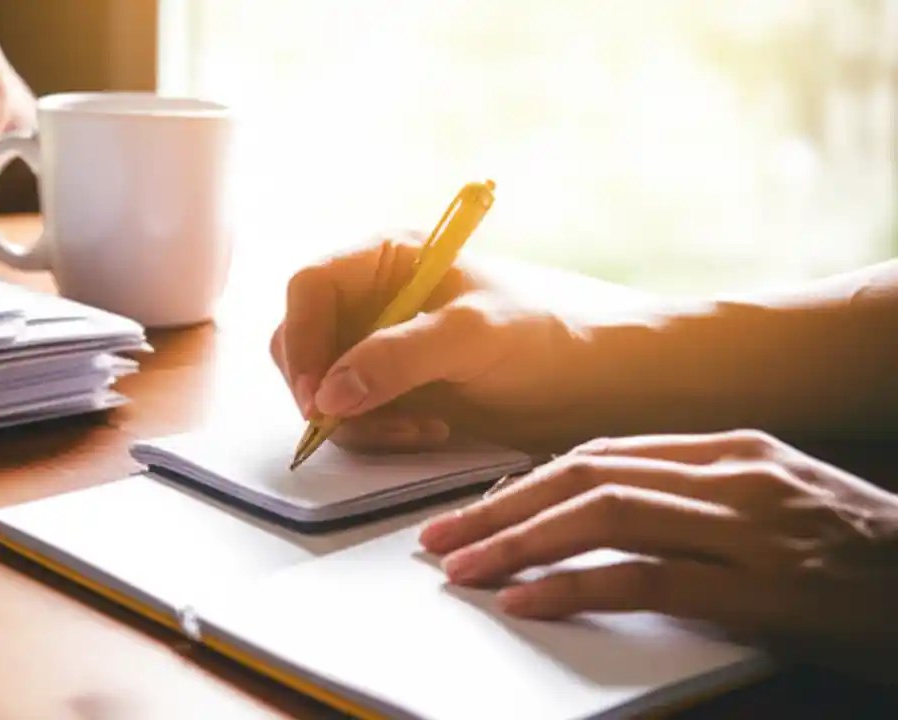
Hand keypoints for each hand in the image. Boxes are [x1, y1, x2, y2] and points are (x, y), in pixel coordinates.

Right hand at [270, 234, 594, 450]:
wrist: (597, 381)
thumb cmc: (547, 335)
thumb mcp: (473, 337)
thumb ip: (397, 357)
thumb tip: (328, 394)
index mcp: (386, 258)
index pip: (310, 288)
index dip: (304, 338)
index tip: (318, 395)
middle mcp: (372, 297)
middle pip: (301, 340)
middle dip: (322, 386)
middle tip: (350, 424)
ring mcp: (378, 345)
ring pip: (321, 384)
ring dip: (353, 417)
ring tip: (415, 431)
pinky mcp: (391, 388)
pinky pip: (351, 413)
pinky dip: (374, 431)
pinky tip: (426, 433)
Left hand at [419, 430, 897, 652]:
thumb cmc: (859, 553)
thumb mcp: (777, 503)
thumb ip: (698, 497)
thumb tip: (603, 508)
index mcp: (731, 450)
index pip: (604, 453)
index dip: (530, 482)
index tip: (481, 509)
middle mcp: (732, 475)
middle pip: (587, 475)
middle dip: (503, 507)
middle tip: (441, 538)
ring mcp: (748, 527)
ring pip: (602, 515)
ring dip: (518, 542)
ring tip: (462, 568)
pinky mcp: (760, 588)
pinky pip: (643, 577)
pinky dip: (574, 586)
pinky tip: (526, 599)